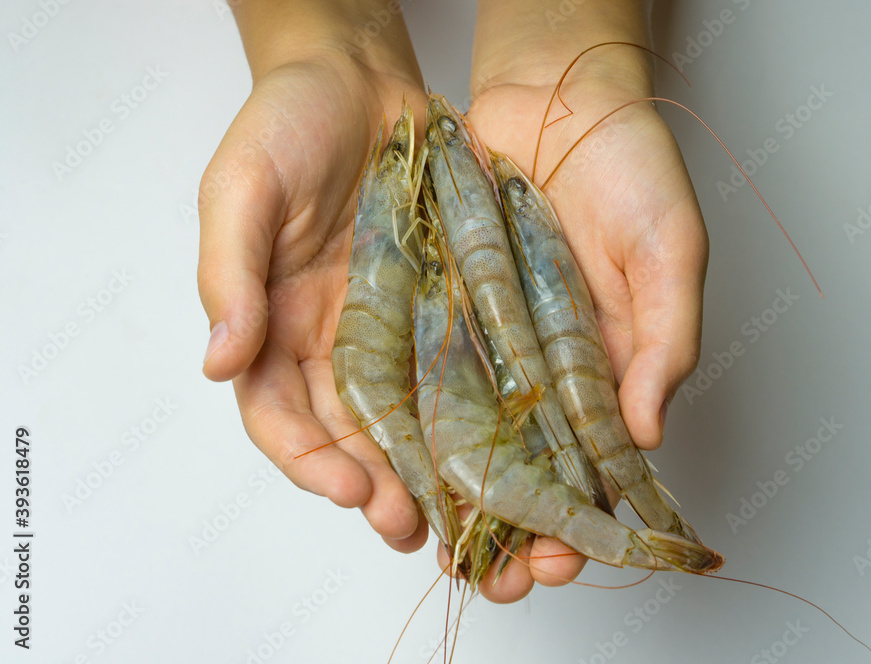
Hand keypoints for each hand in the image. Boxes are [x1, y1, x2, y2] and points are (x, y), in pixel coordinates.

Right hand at [197, 48, 432, 552]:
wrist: (359, 76)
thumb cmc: (287, 123)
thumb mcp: (241, 190)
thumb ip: (229, 275)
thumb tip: (219, 363)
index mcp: (273, 325)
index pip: (280, 416)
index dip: (308, 462)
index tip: (348, 491)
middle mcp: (333, 340)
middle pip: (350, 434)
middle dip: (376, 486)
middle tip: (411, 525)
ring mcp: (390, 326)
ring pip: (407, 417)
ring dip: (429, 469)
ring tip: (459, 513)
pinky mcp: (439, 304)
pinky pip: (456, 366)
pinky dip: (472, 411)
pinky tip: (498, 444)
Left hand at [454, 70, 708, 598]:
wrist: (558, 93)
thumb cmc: (632, 166)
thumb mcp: (670, 250)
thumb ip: (666, 341)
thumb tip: (645, 434)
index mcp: (611, 364)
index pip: (597, 463)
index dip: (581, 519)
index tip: (558, 561)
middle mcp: (549, 363)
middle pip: (529, 464)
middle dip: (510, 526)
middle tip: (494, 576)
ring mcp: (495, 338)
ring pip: (472, 433)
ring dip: (458, 493)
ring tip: (440, 542)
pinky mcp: (447, 306)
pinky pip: (429, 372)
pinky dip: (416, 419)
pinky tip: (403, 466)